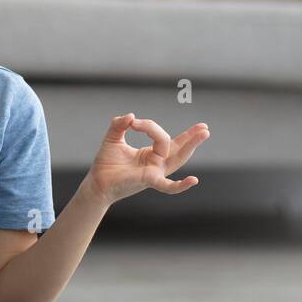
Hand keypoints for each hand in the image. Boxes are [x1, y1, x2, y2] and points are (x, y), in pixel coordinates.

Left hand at [87, 113, 209, 204]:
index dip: (148, 125)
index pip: (161, 136)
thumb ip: (120, 124)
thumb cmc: (106, 163)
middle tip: (204, 127)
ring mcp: (155, 172)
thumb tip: (130, 116)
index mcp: (151, 154)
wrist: (96, 182)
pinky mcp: (148, 181)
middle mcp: (157, 163)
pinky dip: (180, 185)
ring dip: (190, 146)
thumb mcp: (113, 138)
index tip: (133, 122)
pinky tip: (193, 180)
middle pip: (179, 149)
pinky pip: (167, 186)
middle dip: (191, 137)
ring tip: (204, 133)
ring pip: (177, 158)